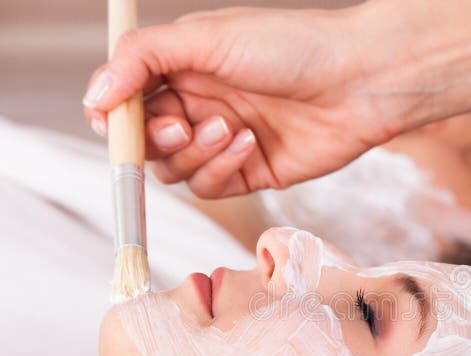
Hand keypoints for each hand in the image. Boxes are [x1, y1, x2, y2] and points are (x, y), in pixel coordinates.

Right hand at [83, 7, 395, 197]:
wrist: (359, 80)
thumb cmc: (289, 46)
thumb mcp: (205, 37)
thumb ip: (142, 58)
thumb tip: (95, 95)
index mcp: (183, 69)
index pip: (127, 101)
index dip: (113, 115)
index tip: (110, 121)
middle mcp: (200, 106)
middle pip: (146, 142)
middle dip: (155, 139)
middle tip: (182, 124)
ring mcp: (225, 142)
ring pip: (176, 170)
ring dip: (195, 153)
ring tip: (230, 127)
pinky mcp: (251, 172)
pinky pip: (212, 186)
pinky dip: (222, 169)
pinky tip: (250, 142)